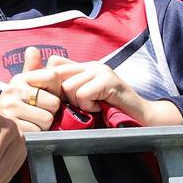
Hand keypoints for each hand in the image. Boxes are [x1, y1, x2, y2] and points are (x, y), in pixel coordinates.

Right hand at [0, 46, 64, 132]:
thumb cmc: (17, 103)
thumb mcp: (24, 85)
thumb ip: (33, 68)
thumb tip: (32, 49)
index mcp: (19, 78)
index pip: (52, 77)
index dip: (55, 89)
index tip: (45, 94)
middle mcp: (12, 91)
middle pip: (53, 102)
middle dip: (50, 110)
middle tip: (38, 110)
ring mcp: (11, 110)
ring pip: (47, 119)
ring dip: (44, 123)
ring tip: (32, 120)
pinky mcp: (13, 127)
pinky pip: (39, 131)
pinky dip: (36, 132)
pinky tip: (28, 127)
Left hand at [48, 57, 182, 126]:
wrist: (139, 118)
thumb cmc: (108, 113)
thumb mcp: (82, 101)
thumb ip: (66, 91)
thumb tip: (43, 84)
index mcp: (83, 67)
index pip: (54, 64)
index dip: (49, 83)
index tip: (58, 99)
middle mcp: (91, 64)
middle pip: (57, 76)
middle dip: (63, 97)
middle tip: (79, 106)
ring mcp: (100, 70)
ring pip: (68, 87)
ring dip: (78, 104)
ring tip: (93, 106)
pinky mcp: (108, 79)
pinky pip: (82, 94)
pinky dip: (88, 106)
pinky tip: (100, 107)